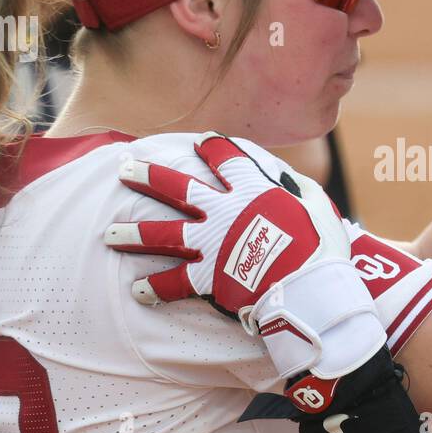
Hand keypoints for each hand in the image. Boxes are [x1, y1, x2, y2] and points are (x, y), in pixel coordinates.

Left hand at [104, 134, 386, 382]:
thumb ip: (300, 192)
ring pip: (162, 235)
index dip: (213, 147)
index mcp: (252, 189)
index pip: (226, 158)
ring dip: (134, 233)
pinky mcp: (207, 277)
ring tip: (110, 232)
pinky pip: (173, 283)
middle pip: (177, 187)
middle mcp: (222, 212)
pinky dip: (154, 288)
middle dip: (148, 175)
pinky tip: (137, 290)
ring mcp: (210, 245)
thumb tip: (293, 186)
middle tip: (126, 168)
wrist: (307, 288)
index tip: (202, 142)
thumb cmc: (321, 247)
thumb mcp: (318, 207)